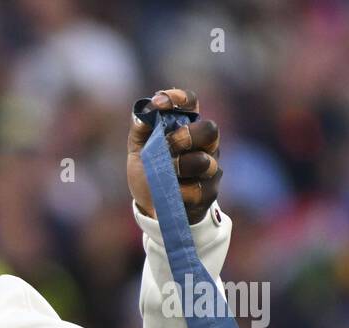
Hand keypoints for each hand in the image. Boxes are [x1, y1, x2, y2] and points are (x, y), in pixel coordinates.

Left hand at [127, 88, 220, 224]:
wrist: (153, 208)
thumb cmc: (150, 173)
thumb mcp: (139, 151)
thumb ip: (140, 131)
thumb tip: (143, 115)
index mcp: (186, 128)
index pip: (191, 104)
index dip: (179, 99)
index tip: (160, 103)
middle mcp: (204, 145)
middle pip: (209, 130)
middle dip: (186, 136)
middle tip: (168, 145)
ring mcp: (209, 169)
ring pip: (204, 162)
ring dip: (180, 166)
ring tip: (166, 173)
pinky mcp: (208, 193)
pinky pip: (197, 190)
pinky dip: (179, 191)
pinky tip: (170, 193)